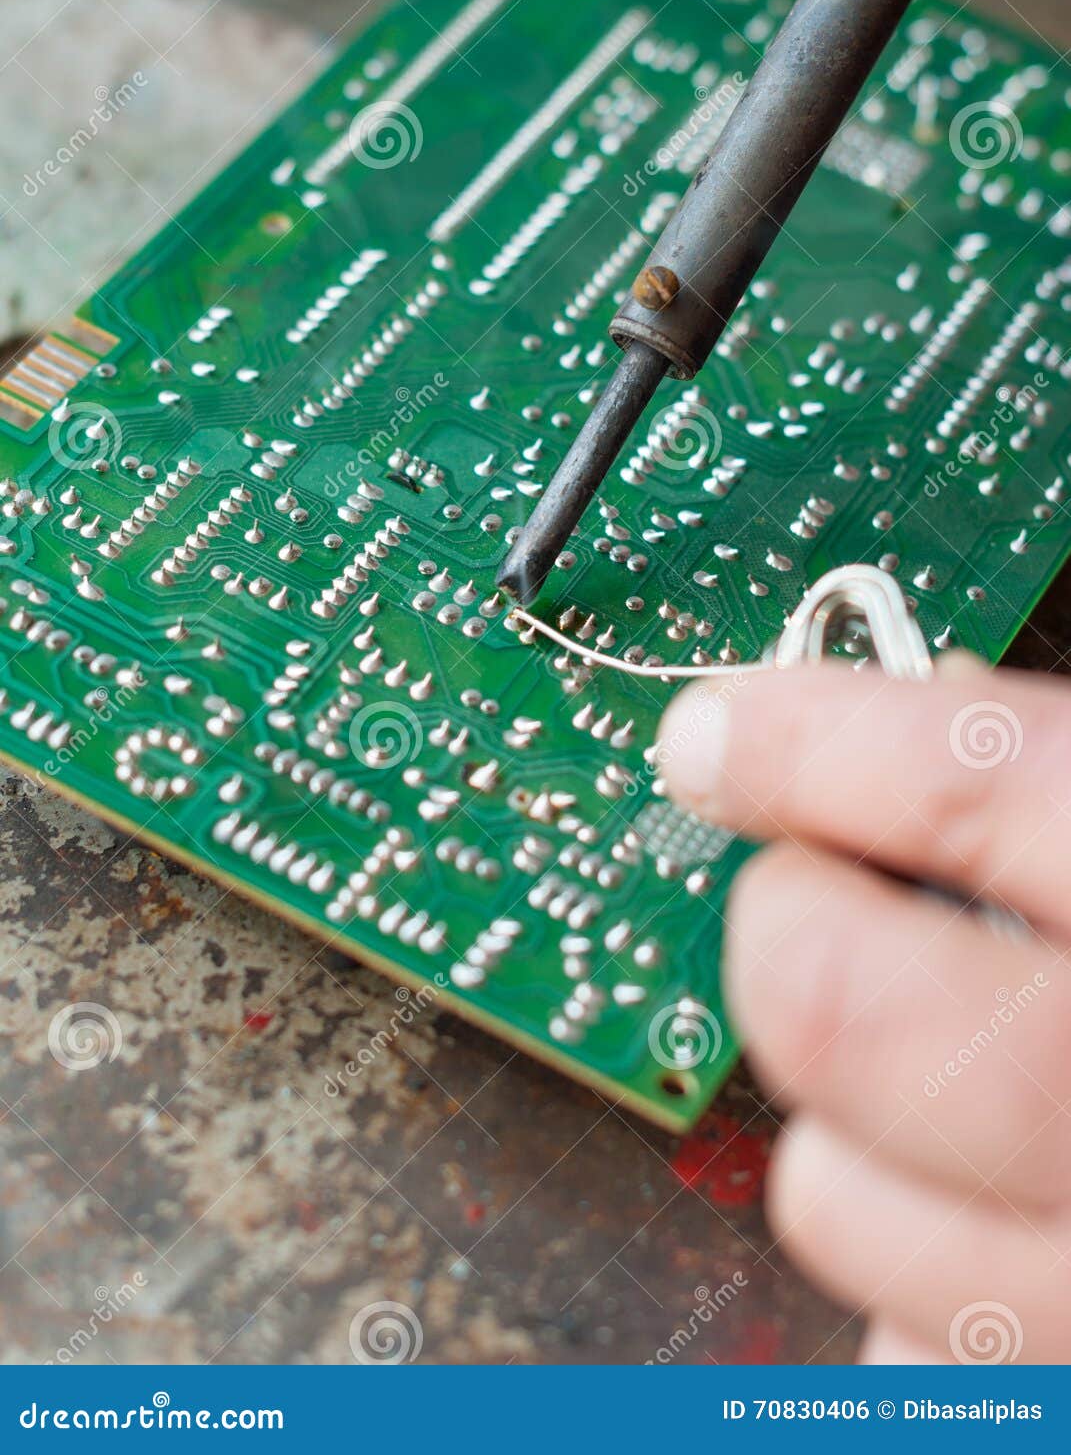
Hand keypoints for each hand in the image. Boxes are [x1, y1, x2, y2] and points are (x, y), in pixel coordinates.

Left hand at [659, 661, 1070, 1362]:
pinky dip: (916, 1282)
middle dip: (790, 930)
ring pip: (844, 1203)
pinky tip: (999, 1215)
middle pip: (851, 1012)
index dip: (809, 738)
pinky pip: (909, 1357)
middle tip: (816, 897)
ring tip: (935, 1072)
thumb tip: (900, 720)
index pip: (975, 784)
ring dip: (846, 1117)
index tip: (726, 736)